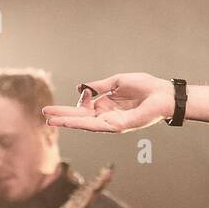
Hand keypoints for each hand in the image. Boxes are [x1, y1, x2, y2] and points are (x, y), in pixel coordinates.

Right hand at [42, 73, 173, 133]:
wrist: (163, 93)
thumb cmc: (145, 87)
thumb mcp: (117, 81)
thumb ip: (98, 86)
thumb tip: (80, 89)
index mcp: (106, 106)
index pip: (82, 109)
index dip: (69, 108)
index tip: (60, 103)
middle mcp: (107, 116)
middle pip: (81, 118)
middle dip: (63, 116)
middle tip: (45, 115)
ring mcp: (113, 122)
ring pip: (87, 124)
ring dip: (70, 122)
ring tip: (53, 120)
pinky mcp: (120, 126)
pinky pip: (100, 125)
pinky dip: (85, 123)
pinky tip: (73, 121)